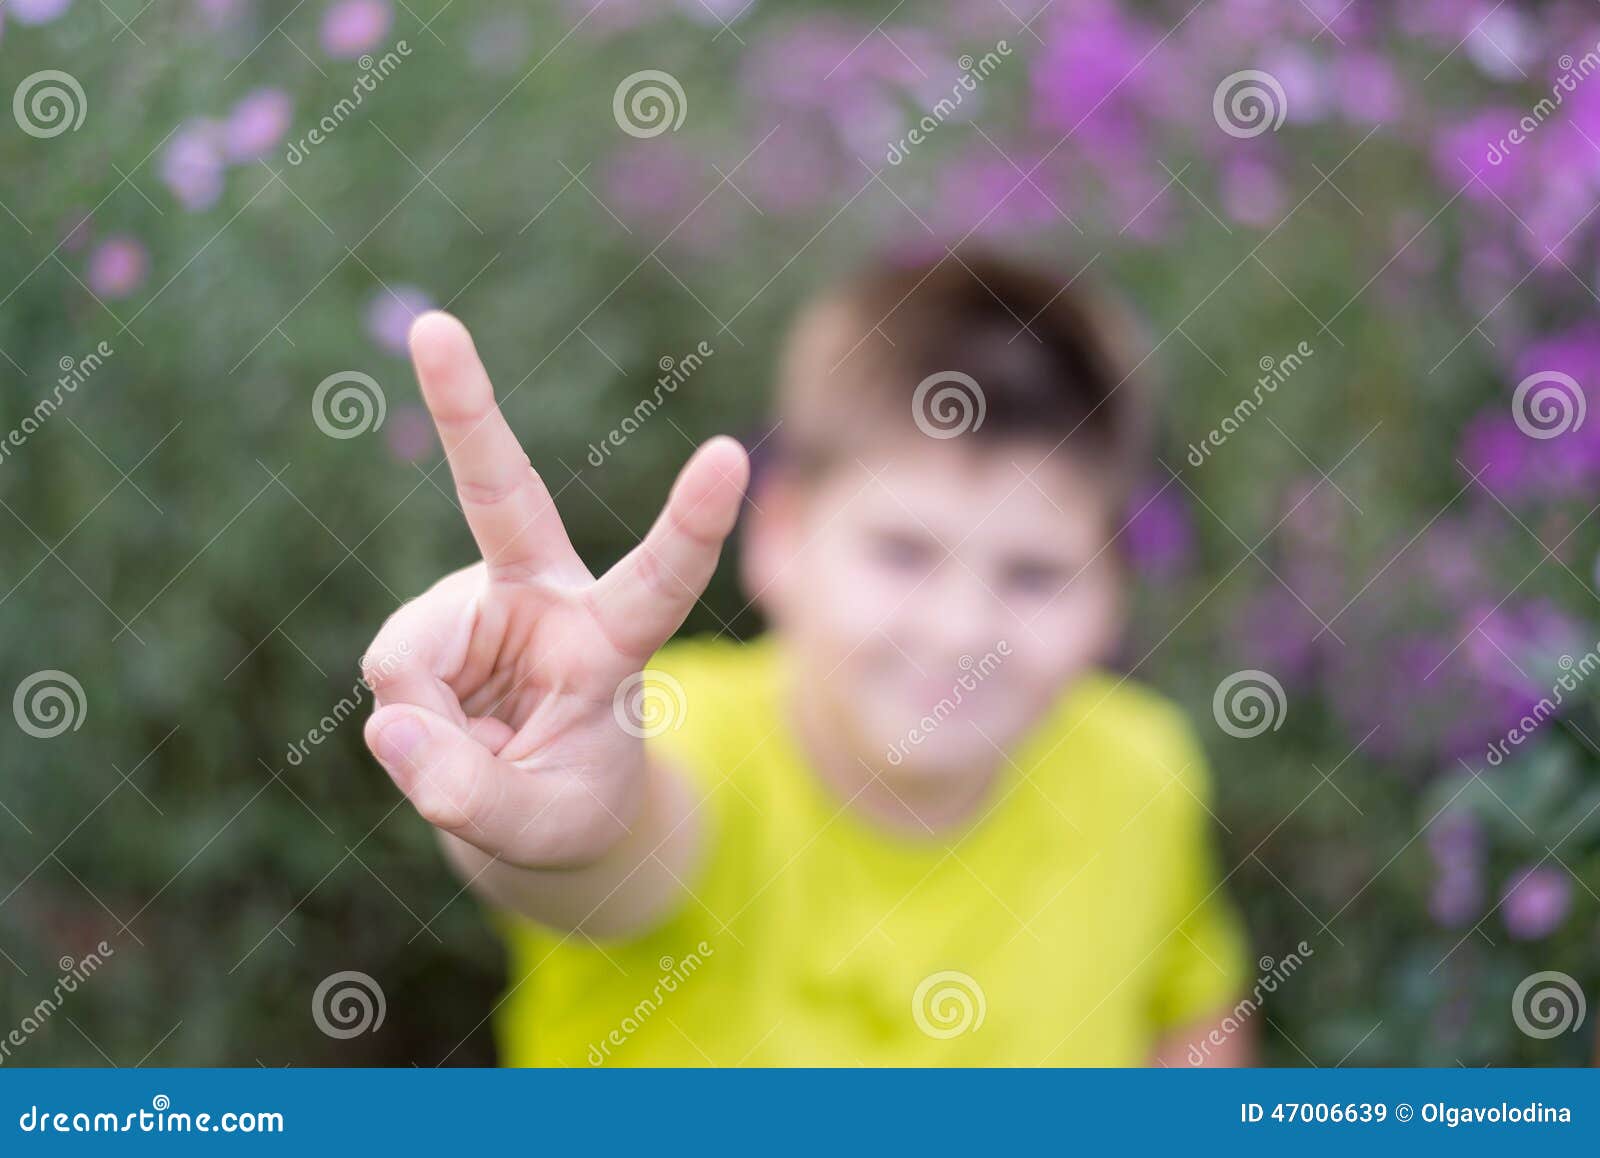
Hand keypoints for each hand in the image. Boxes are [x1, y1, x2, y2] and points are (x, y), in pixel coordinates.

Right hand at [361, 312, 747, 867]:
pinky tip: (449, 733)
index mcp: (613, 640)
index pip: (660, 581)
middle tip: (435, 328)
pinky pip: (391, 682)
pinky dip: (409, 731)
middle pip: (502, 496)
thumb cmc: (569, 804)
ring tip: (481, 756)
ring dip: (431, 734)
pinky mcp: (428, 623)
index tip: (729, 454)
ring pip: (412, 664)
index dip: (692, 524)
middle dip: (465, 411)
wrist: (540, 797)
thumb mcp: (542, 828)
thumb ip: (473, 795)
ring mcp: (478, 602)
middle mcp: (547, 597)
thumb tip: (386, 724)